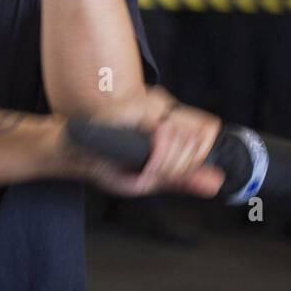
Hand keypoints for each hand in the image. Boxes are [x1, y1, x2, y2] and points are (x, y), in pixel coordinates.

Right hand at [63, 87, 224, 198]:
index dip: (203, 152)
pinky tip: (144, 165)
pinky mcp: (138, 109)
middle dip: (183, 167)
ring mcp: (152, 107)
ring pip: (183, 139)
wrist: (72, 152)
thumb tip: (217, 183)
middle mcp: (164, 111)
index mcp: (169, 125)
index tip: (185, 169)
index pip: (208, 128)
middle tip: (158, 175)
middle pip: (198, 140)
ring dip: (167, 164)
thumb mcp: (149, 179)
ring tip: (146, 170)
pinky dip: (158, 157)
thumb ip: (183, 180)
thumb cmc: (106, 164)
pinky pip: (164, 136)